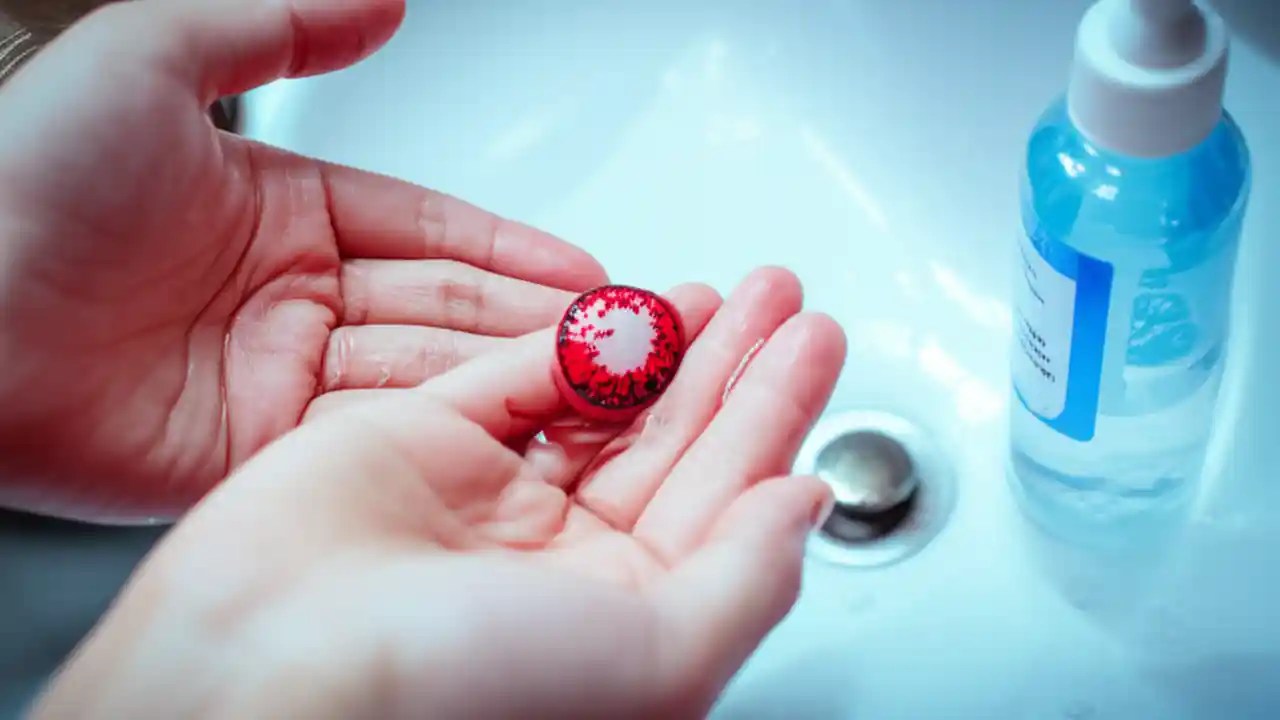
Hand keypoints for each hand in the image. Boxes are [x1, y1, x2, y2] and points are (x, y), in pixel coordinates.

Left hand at [0, 0, 605, 520]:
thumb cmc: (20, 184)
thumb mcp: (152, 57)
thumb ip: (279, 28)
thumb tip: (383, 5)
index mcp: (279, 211)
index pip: (428, 228)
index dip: (511, 247)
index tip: (583, 266)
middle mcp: (289, 298)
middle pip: (443, 305)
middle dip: (533, 317)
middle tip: (621, 331)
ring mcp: (278, 381)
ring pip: (423, 372)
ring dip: (510, 375)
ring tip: (597, 379)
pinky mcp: (256, 456)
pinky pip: (373, 436)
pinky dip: (445, 431)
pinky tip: (514, 425)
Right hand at [33, 269, 845, 719]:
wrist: (266, 669)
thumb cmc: (450, 696)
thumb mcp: (652, 660)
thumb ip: (744, 580)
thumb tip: (806, 509)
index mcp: (623, 625)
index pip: (725, 506)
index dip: (777, 422)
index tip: (817, 353)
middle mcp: (560, 566)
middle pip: (677, 446)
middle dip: (739, 369)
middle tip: (789, 303)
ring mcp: (489, 502)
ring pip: (608, 404)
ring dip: (676, 343)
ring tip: (735, 292)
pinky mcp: (421, 443)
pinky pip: (520, 376)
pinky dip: (582, 338)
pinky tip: (640, 306)